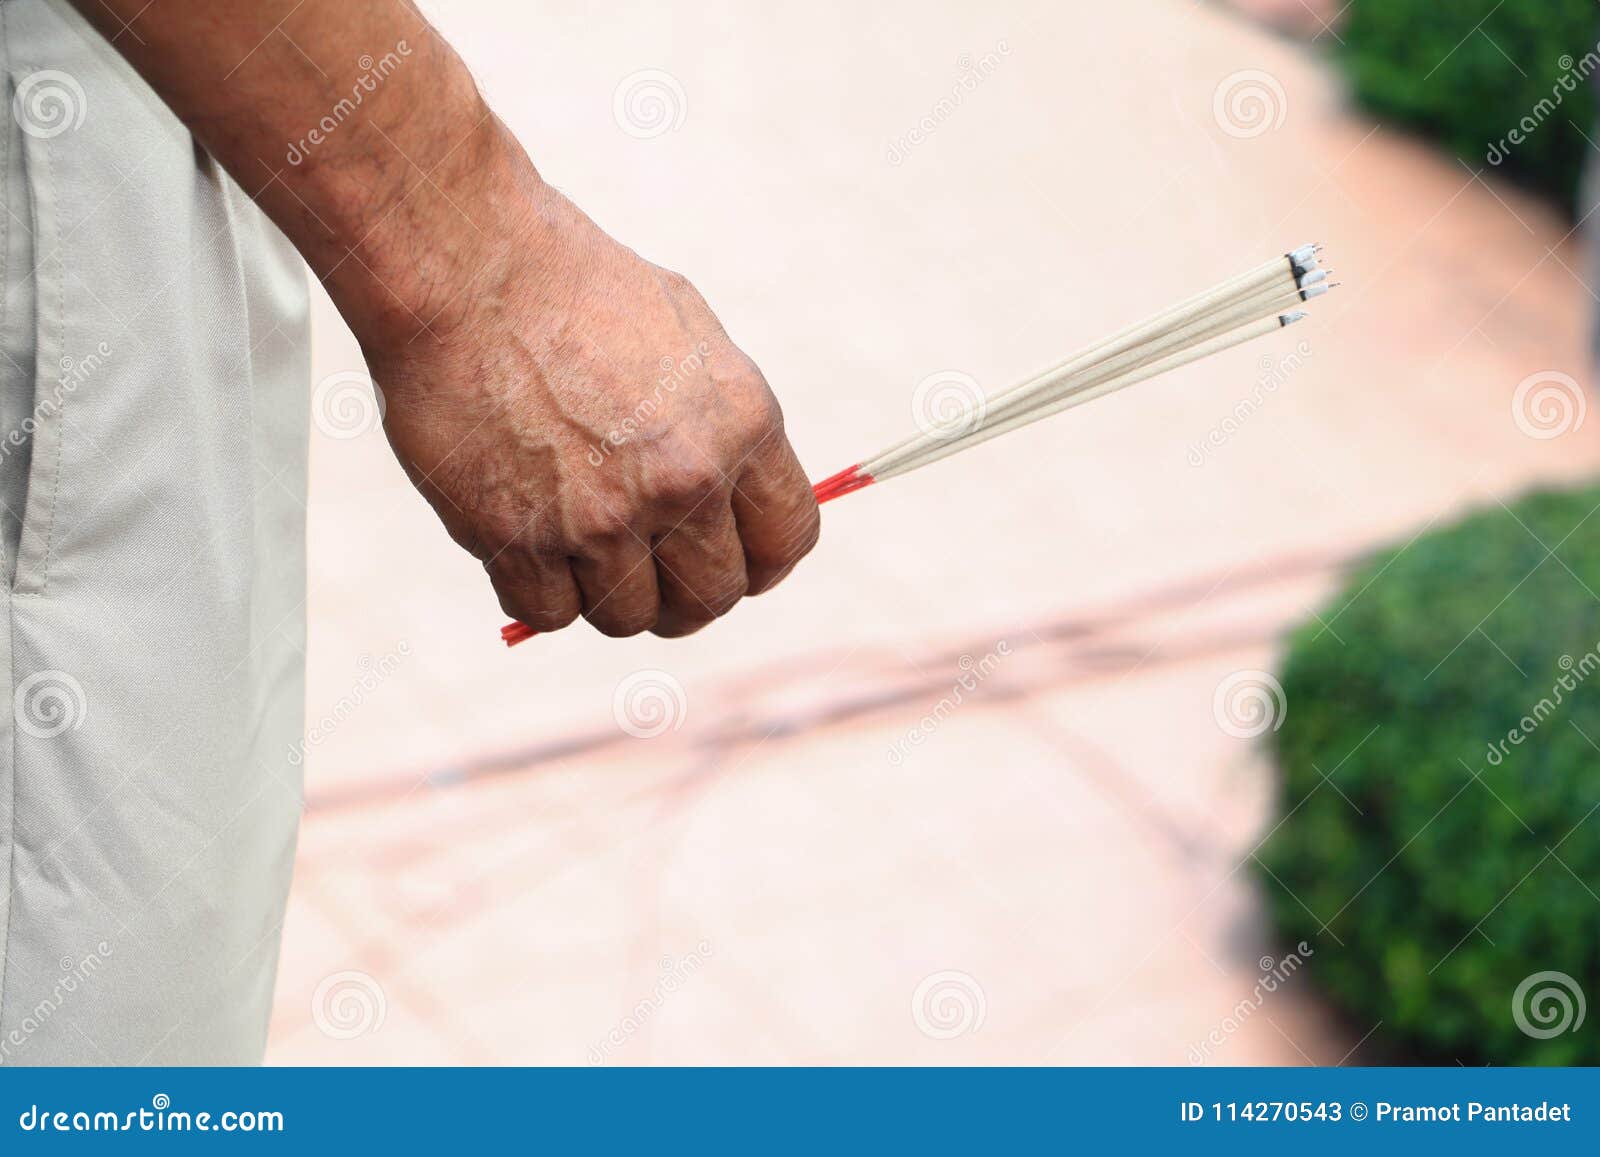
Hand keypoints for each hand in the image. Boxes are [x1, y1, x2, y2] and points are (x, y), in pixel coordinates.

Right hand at [363, 164, 819, 638]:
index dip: (762, 565)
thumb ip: (725, 425)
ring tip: (585, 551)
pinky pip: (547, 614)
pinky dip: (539, 594)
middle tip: (653, 576)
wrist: (470, 265)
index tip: (735, 565)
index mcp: (740, 426)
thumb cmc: (577, 286)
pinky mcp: (519, 537)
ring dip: (609, 596)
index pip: (786, 542)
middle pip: (712, 599)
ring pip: (629, 618)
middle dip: (687, 598)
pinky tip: (531, 549)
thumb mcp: (691, 334)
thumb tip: (739, 501)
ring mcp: (600, 516)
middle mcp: (682, 481)